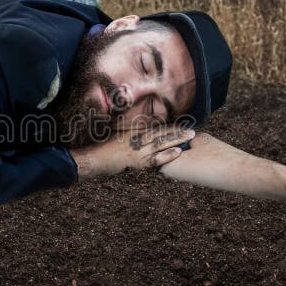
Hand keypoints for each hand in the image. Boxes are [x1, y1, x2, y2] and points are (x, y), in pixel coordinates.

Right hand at [69, 126, 195, 179]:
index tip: (181, 125)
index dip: (169, 127)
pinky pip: (156, 157)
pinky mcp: (137, 160)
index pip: (155, 128)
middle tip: (192, 129)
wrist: (93, 158)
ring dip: (177, 139)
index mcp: (133, 131)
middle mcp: (137, 137)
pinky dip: (167, 154)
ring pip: (162, 142)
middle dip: (177, 130)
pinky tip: (178, 152)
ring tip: (190, 136)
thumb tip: (138, 137)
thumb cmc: (102, 150)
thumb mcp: (117, 139)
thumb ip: (129, 137)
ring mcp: (138, 149)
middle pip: (161, 132)